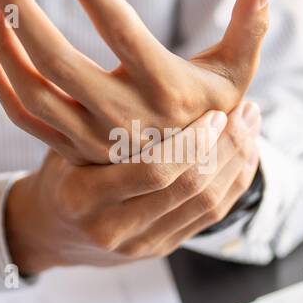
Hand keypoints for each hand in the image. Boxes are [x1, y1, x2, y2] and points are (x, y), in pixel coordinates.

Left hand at [0, 0, 271, 164]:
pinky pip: (22, 117)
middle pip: (59, 63)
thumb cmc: (212, 113)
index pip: (121, 32)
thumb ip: (250, 25)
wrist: (187, 185)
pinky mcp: (70, 150)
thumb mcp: (235, 74)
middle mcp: (124, 118)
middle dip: (22, 10)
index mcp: (166, 92)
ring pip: (33, 92)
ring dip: (5, 43)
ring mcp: (91, 139)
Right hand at [4, 102, 261, 274]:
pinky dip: (235, 183)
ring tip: (251, 125)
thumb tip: (146, 53)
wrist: (51, 228)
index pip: (154, 171)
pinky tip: (247, 153)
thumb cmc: (62, 165)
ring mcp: (140, 245)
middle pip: (189, 189)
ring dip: (237, 162)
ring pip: (207, 206)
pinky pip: (211, 218)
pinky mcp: (162, 249)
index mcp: (83, 197)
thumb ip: (103, 111)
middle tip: (247, 111)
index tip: (217, 110)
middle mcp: (112, 229)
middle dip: (225, 148)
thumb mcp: (67, 136)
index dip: (192, 141)